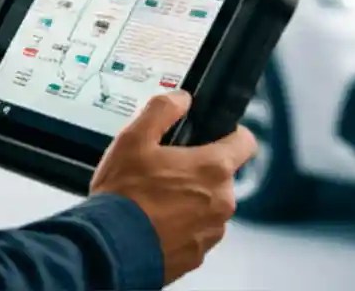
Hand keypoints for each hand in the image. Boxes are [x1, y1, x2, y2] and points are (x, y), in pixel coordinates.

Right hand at [90, 91, 257, 285]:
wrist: (108, 249)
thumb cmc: (123, 196)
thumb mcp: (133, 139)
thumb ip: (162, 110)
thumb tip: (181, 99)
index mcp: (214, 168)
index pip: (246, 143)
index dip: (231, 135)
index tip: (214, 137)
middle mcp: (222, 201)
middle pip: (222, 177)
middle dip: (200, 172)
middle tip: (167, 171)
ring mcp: (211, 231)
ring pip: (210, 207)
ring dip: (191, 202)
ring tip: (156, 201)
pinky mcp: (198, 255)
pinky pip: (196, 233)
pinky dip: (181, 228)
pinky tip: (154, 224)